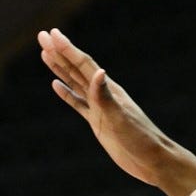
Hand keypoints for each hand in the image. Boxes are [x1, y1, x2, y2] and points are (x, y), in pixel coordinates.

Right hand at [38, 28, 174, 189]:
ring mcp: (100, 108)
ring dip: (60, 68)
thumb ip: (106, 97)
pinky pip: (78, 104)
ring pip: (75, 83)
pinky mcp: (98, 123)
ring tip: (45, 53)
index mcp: (108, 90)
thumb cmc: (141, 139)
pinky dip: (66, 94)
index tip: (52, 34)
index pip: (84, 64)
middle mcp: (103, 95)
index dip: (68, 49)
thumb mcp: (121, 118)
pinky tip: (56, 85)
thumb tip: (98, 72)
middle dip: (59, 52)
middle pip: (76, 68)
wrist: (154, 161)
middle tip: (42, 35)